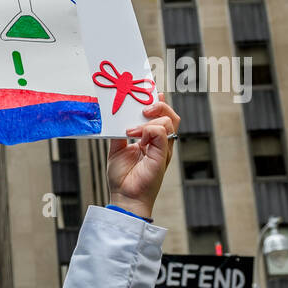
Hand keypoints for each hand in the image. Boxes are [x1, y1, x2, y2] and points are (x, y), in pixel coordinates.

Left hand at [108, 100, 179, 218]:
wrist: (124, 195)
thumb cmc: (122, 177)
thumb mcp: (117, 149)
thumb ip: (119, 133)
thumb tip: (117, 120)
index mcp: (152, 140)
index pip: (162, 117)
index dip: (160, 103)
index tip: (152, 92)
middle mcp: (160, 143)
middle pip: (171, 116)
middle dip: (159, 105)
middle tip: (143, 107)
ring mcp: (163, 149)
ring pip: (169, 121)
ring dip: (150, 119)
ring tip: (132, 129)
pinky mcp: (162, 155)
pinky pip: (162, 133)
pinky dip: (149, 129)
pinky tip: (136, 136)